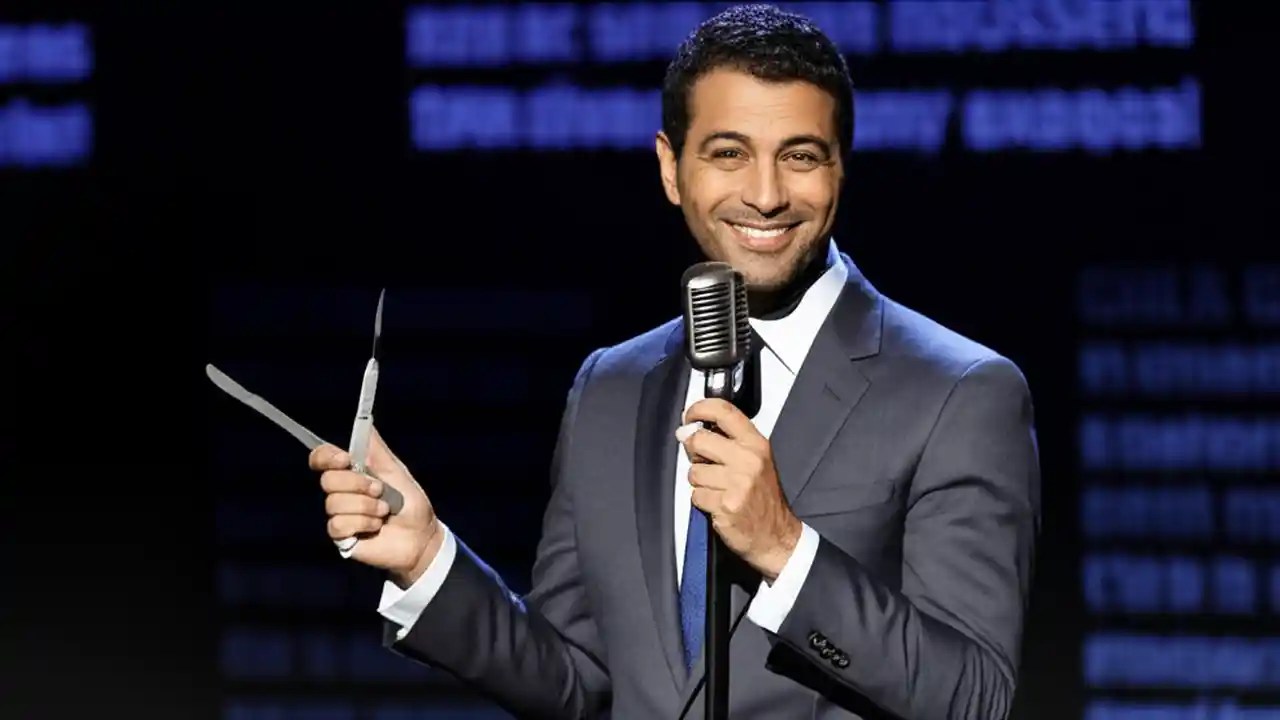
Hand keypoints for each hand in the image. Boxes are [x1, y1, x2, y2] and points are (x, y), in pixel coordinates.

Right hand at [309, 427, 442, 585]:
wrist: (421, 535)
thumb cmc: (410, 503)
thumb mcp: (396, 471)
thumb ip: (377, 449)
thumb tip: (366, 421)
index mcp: (351, 472)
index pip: (321, 458)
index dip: (326, 457)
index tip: (345, 460)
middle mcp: (340, 492)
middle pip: (328, 480)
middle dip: (358, 484)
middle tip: (380, 491)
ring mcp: (339, 514)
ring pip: (335, 503)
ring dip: (367, 507)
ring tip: (384, 512)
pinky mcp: (341, 536)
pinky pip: (338, 524)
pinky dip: (363, 523)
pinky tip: (376, 526)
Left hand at [679, 398, 802, 581]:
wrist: (778, 536)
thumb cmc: (764, 498)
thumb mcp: (757, 461)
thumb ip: (729, 442)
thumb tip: (689, 430)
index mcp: (756, 444)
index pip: (724, 411)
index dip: (700, 408)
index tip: (689, 416)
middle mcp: (748, 460)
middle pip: (699, 440)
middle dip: (692, 451)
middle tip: (701, 461)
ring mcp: (737, 483)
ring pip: (694, 472)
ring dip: (699, 482)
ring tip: (717, 489)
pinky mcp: (726, 505)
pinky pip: (696, 495)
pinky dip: (702, 501)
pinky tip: (717, 504)